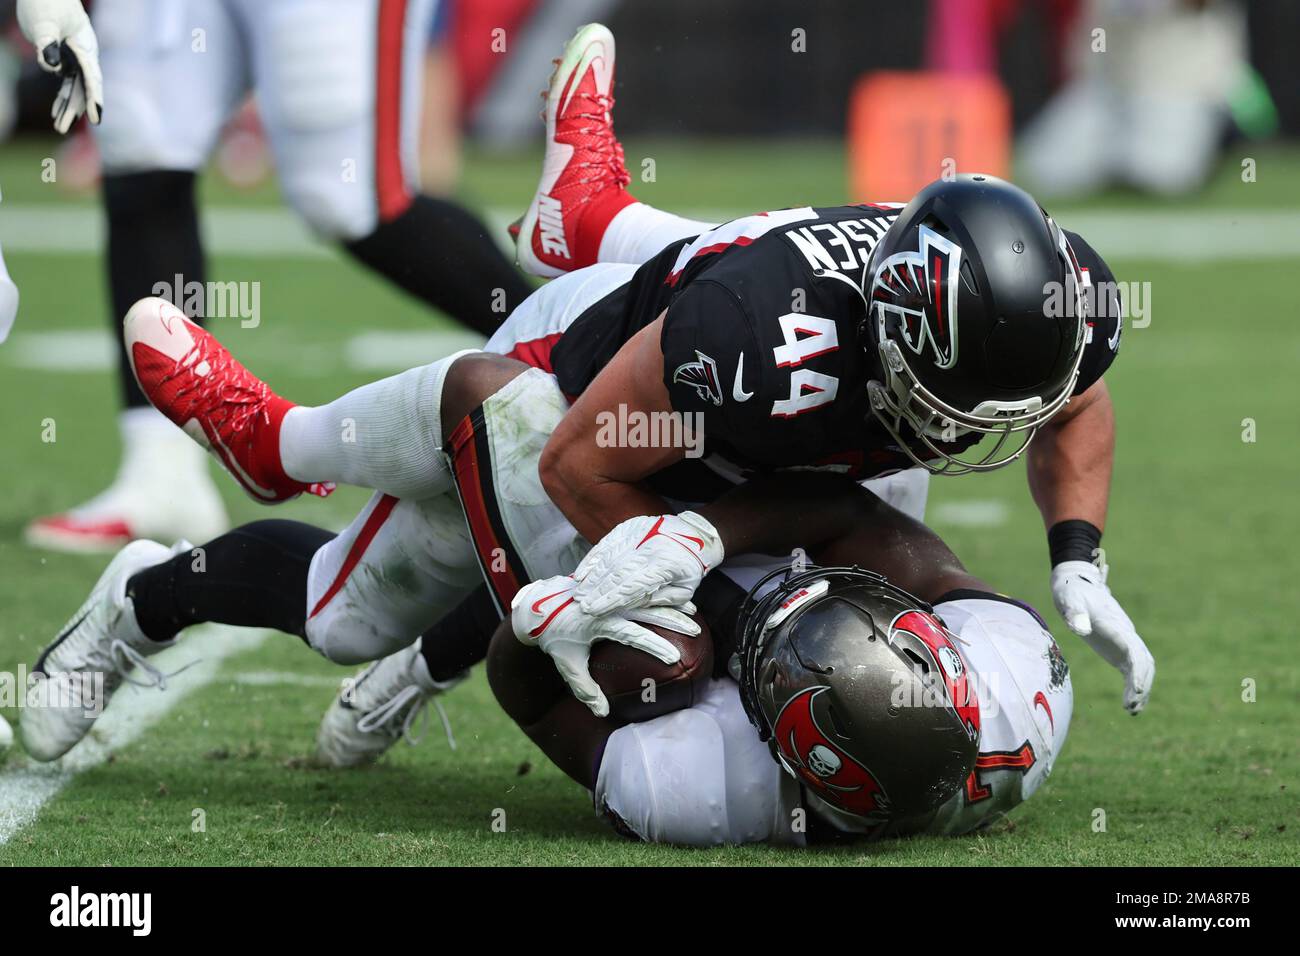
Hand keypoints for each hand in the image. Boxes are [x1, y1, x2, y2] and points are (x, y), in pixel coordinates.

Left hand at [17, 0, 102, 132]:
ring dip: (66, 108)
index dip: (94, 99)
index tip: (95, 118)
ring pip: (74, 88)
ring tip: (58, 127)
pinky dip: (61, 97)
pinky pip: (66, 83)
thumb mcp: (44, 22)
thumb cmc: (46, 2)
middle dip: (74, 110)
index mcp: (85, 47)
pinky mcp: (64, 59)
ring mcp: (75, 59)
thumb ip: (48, 43)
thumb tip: (52, 66)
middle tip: (61, 128)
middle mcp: (84, 56)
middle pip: (83, 88)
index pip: (92, 78)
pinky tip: (54, 111)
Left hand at [511, 576, 698, 716]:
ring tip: (693, 611)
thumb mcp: (566, 665)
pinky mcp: (612, 588)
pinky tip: (676, 600)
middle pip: (646, 610)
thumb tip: (602, 712)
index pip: (631, 634)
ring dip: (670, 604)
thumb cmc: (553, 638)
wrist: (537, 605)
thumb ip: (584, 689)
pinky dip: (659, 594)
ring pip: (646, 596)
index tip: (674, 657)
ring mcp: (610, 594)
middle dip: (672, 620)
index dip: (653, 645)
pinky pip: (640, 589)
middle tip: (695, 630)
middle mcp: (607, 605)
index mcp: (596, 622)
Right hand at [572, 512, 723, 615]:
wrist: (696, 534)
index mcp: (666, 565)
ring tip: (578, 592)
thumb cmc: (690, 569)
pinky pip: (607, 542)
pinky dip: (593, 557)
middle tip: (580, 604)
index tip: (594, 611)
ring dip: (592, 576)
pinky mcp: (630, 526)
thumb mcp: (684, 591)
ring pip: (609, 556)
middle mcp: (649, 547)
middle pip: (617, 571)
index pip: (633, 585)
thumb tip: (631, 606)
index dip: (611, 599)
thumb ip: (658, 599)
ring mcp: (638, 534)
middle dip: (597, 589)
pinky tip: (582, 571)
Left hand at [1051, 560, 1154, 714]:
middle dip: (1142, 684)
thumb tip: (1080, 629)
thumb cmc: (1073, 592)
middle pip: (1144, 662)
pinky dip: (1134, 687)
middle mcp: (1126, 634)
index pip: (1134, 651)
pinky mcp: (1119, 648)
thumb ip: (1074, 613)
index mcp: (1117, 625)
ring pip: (1142, 668)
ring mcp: (1125, 642)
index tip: (1138, 689)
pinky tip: (1130, 706)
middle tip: (1131, 707)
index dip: (1138, 671)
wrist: (1077, 585)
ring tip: (1131, 711)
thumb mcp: (1070, 600)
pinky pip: (1133, 670)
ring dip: (1141, 689)